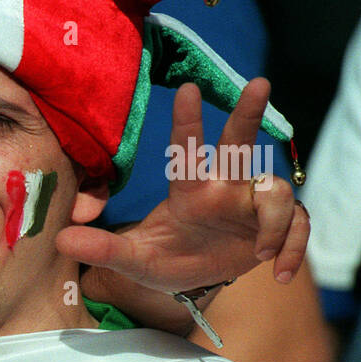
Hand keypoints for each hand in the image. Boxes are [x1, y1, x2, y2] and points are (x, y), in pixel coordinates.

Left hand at [57, 79, 308, 294]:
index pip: (187, 152)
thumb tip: (62, 238)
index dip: (188, 122)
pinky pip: (298, 226)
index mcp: (188, 191)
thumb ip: (103, 248)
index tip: (187, 90)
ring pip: (276, 193)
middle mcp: (223, 190)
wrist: (191, 279)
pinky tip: (279, 273)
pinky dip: (294, 248)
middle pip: (240, 145)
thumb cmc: (163, 258)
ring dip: (274, 221)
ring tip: (259, 254)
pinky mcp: (276, 227)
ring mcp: (252, 207)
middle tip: (258, 83)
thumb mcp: (132, 259)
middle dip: (249, 114)